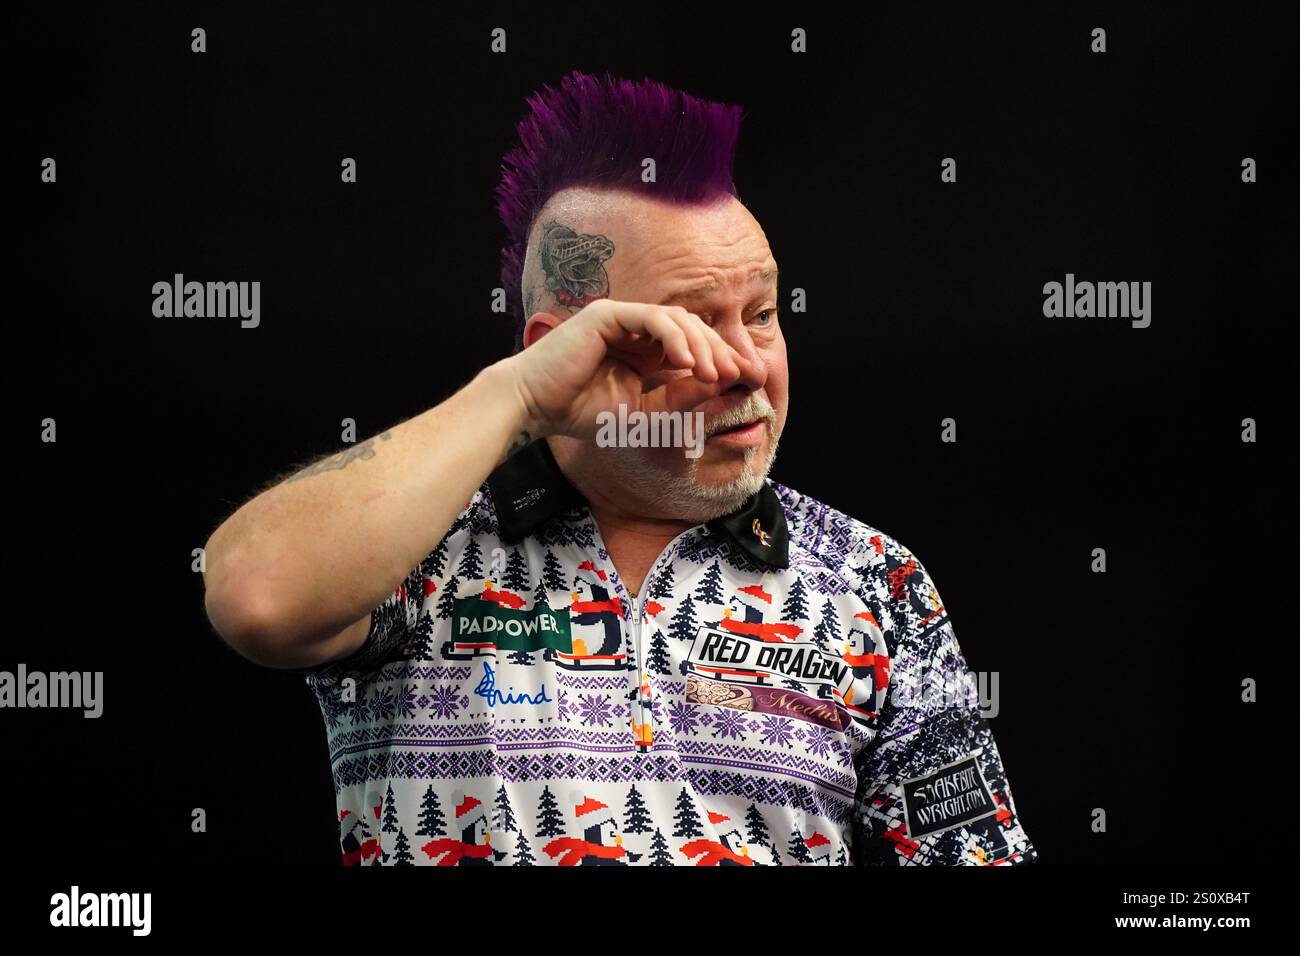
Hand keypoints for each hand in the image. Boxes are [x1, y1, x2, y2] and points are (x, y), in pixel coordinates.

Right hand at [502, 300, 751, 440]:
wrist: (535, 408)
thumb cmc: (582, 413)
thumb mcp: (646, 412)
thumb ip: (682, 398)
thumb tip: (723, 385)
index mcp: (645, 351)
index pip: (693, 346)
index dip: (721, 360)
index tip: (746, 381)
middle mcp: (636, 330)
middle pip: (692, 329)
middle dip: (719, 350)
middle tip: (739, 374)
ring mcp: (621, 318)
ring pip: (677, 319)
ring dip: (701, 345)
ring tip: (714, 373)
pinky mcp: (607, 314)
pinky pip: (652, 317)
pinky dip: (674, 337)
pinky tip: (688, 363)